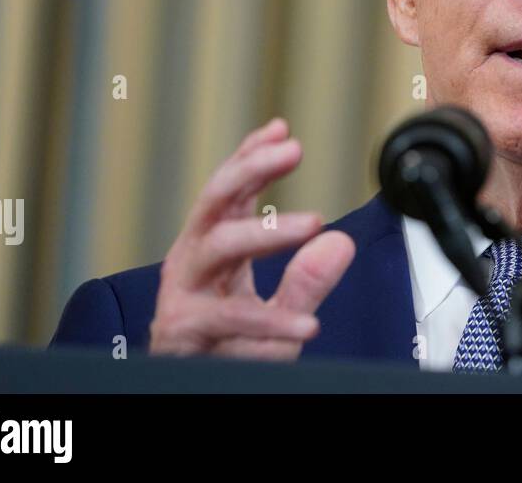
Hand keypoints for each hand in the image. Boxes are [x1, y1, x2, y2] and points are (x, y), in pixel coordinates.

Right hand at [149, 118, 355, 358]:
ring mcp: (183, 296)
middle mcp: (192, 265)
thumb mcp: (275, 312)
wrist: (193, 392)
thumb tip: (338, 240)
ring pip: (218, 247)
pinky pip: (231, 320)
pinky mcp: (185, 332)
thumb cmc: (226, 353)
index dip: (251, 157)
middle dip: (250, 169)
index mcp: (210, 251)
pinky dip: (272, 322)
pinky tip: (307, 325)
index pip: (229, 193)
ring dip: (268, 231)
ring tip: (314, 223)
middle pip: (216, 202)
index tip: (280, 129)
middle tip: (292, 149)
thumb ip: (303, 277)